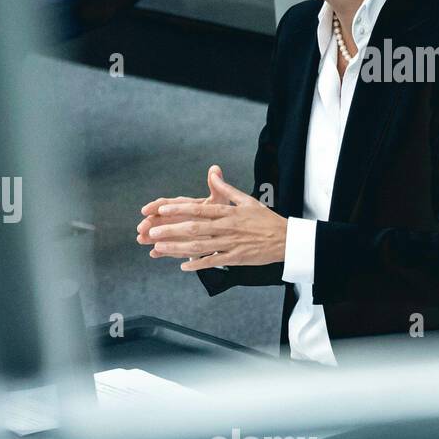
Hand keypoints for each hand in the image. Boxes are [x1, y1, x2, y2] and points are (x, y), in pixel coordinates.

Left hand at [136, 165, 286, 272]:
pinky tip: (182, 266)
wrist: (286, 239)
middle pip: (195, 229)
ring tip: (159, 248)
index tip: (161, 210)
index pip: (199, 210)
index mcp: (228, 212)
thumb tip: (213, 172)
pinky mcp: (235, 258)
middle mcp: (227, 228)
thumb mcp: (247, 200)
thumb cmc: (265, 219)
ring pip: (200, 246)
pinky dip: (197, 264)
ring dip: (178, 248)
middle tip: (152, 232)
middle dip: (171, 231)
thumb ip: (226, 188)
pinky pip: (213, 261)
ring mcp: (230, 244)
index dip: (179, 210)